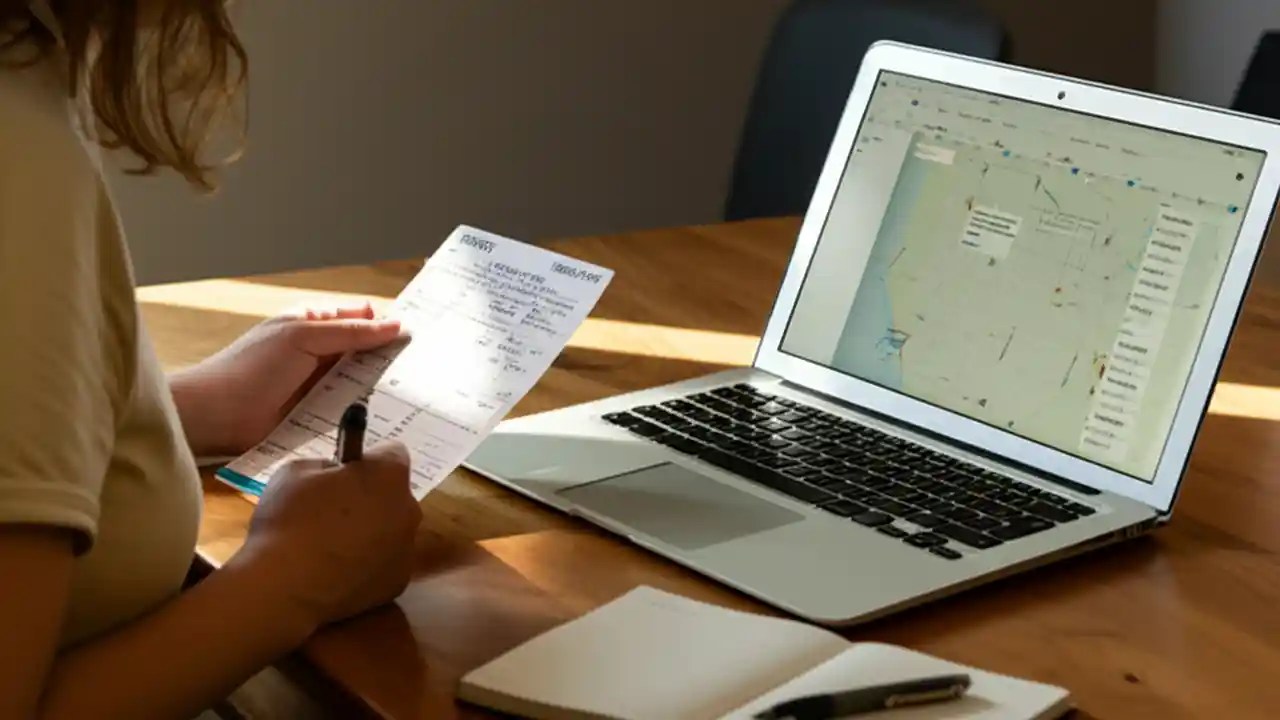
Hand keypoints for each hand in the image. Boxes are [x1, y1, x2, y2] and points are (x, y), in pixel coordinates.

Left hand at [169, 304, 403, 455]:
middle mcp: (320, 352)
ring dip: (382, 388)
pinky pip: (349, 409)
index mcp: (315, 324)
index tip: (423, 334)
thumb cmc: (253, 367)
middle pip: (366, 351)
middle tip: (432, 368)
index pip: (363, 318)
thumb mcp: (304, 337)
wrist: (217, 416)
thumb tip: (395, 325)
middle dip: (393, 357)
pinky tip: (392, 417)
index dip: (390, 324)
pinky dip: (366, 411)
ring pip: (361, 382)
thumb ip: (351, 332)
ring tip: (420, 395)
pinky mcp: (318, 414)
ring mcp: (319, 384)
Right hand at [238, 442, 421, 627]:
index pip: (392, 453)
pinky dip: (368, 566)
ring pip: (392, 532)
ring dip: (371, 533)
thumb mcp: (296, 472)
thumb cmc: (288, 521)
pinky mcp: (398, 584)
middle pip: (394, 496)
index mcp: (389, 476)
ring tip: (332, 549)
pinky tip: (337, 574)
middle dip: (371, 498)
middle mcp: (409, 510)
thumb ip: (326, 467)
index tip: (344, 473)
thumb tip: (335, 475)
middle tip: (334, 512)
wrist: (284, 588)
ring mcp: (407, 551)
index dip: (366, 461)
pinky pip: (385, 565)